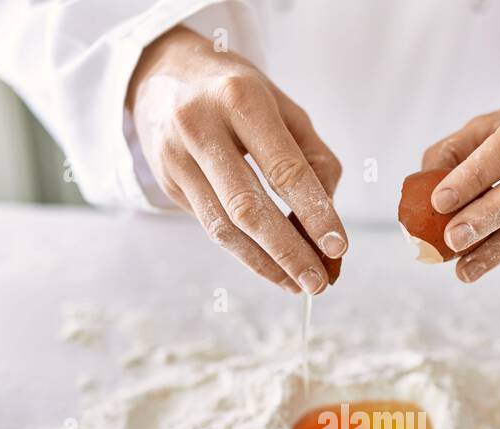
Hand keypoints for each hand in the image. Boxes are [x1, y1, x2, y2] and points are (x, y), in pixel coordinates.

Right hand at [127, 26, 345, 293]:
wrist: (161, 74)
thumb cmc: (237, 92)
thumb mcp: (283, 106)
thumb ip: (313, 158)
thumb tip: (327, 220)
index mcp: (240, 99)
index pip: (284, 169)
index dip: (314, 212)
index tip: (338, 247)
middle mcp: (200, 127)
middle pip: (247, 206)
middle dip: (288, 251)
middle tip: (318, 282)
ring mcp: (176, 157)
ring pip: (224, 226)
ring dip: (265, 263)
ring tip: (297, 284)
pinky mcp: (167, 183)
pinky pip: (211, 227)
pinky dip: (246, 254)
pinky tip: (272, 267)